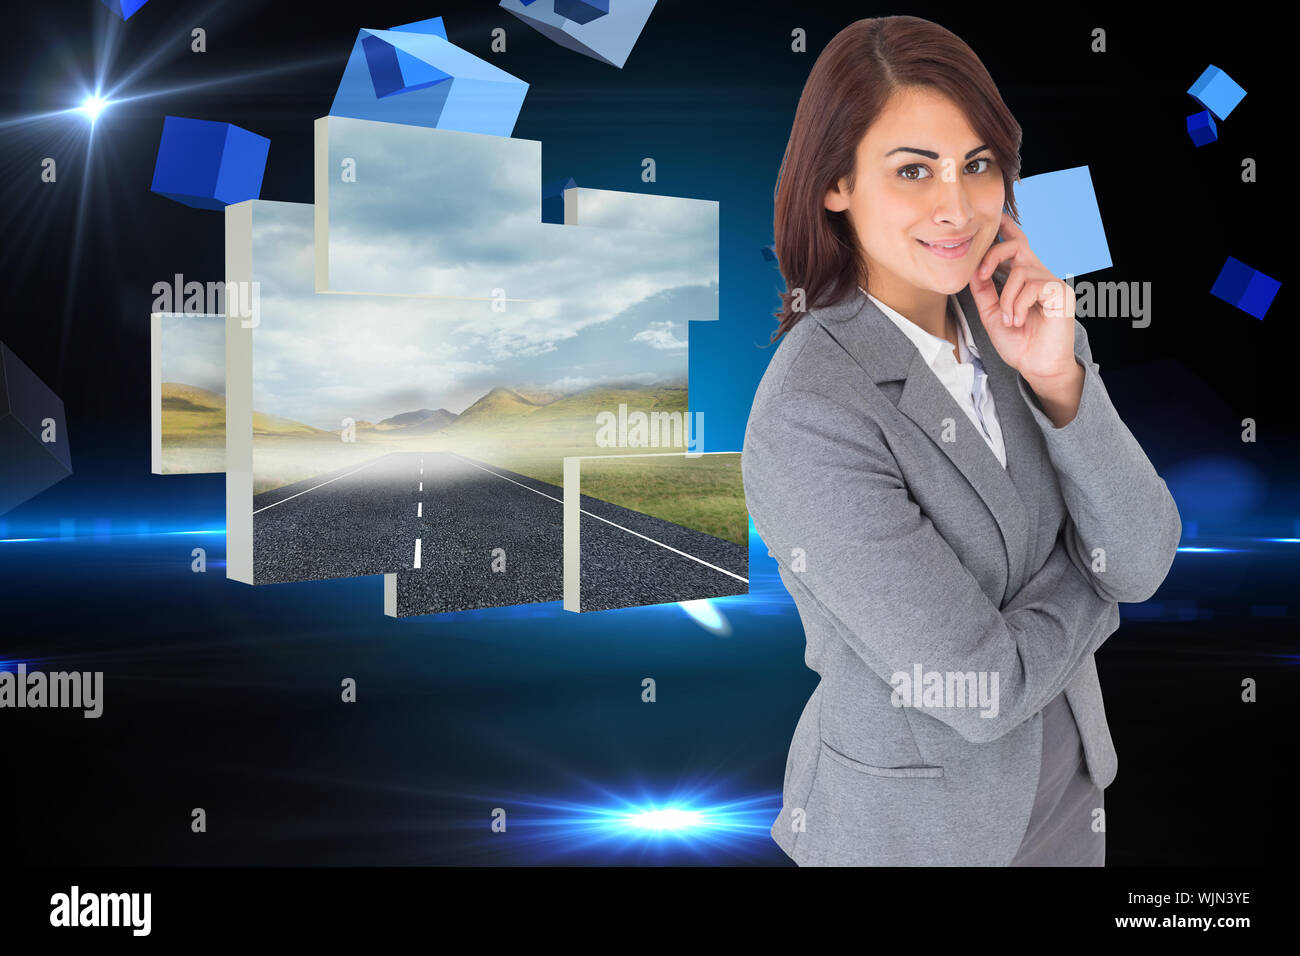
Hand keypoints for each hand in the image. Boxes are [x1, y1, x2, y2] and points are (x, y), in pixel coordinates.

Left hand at [969, 212, 1077, 383]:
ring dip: (1007, 299)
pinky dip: (1018, 305)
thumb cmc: (1018, 343)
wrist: (1037, 367)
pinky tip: (1018, 320)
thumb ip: (984, 291)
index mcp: (1024, 278)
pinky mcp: (1060, 293)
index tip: (993, 217)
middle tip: (981, 276)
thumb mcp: (992, 314)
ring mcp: (1052, 282)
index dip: (1006, 229)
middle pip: (1017, 245)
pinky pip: (1032, 286)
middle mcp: (1040, 275)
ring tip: (1010, 320)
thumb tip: (973, 269)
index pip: (1017, 244)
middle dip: (993, 255)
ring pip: (1020, 272)